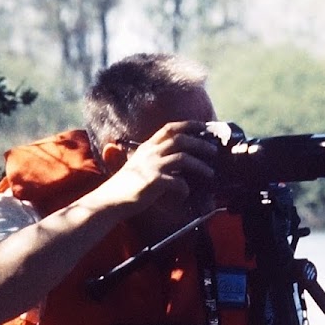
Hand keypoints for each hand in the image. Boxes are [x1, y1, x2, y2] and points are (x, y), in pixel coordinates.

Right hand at [100, 121, 216, 213]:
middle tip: (214, 151)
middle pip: (180, 139)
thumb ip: (156, 157)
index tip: (204, 127)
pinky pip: (177, 182)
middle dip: (200, 144)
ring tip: (210, 173)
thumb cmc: (128, 185)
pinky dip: (185, 188)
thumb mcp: (140, 164)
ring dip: (200, 165)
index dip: (189, 125)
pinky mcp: (154, 182)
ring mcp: (152, 166)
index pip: (170, 128)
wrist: (111, 200)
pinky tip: (186, 194)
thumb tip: (179, 158)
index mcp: (148, 146)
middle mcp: (150, 152)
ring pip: (183, 158)